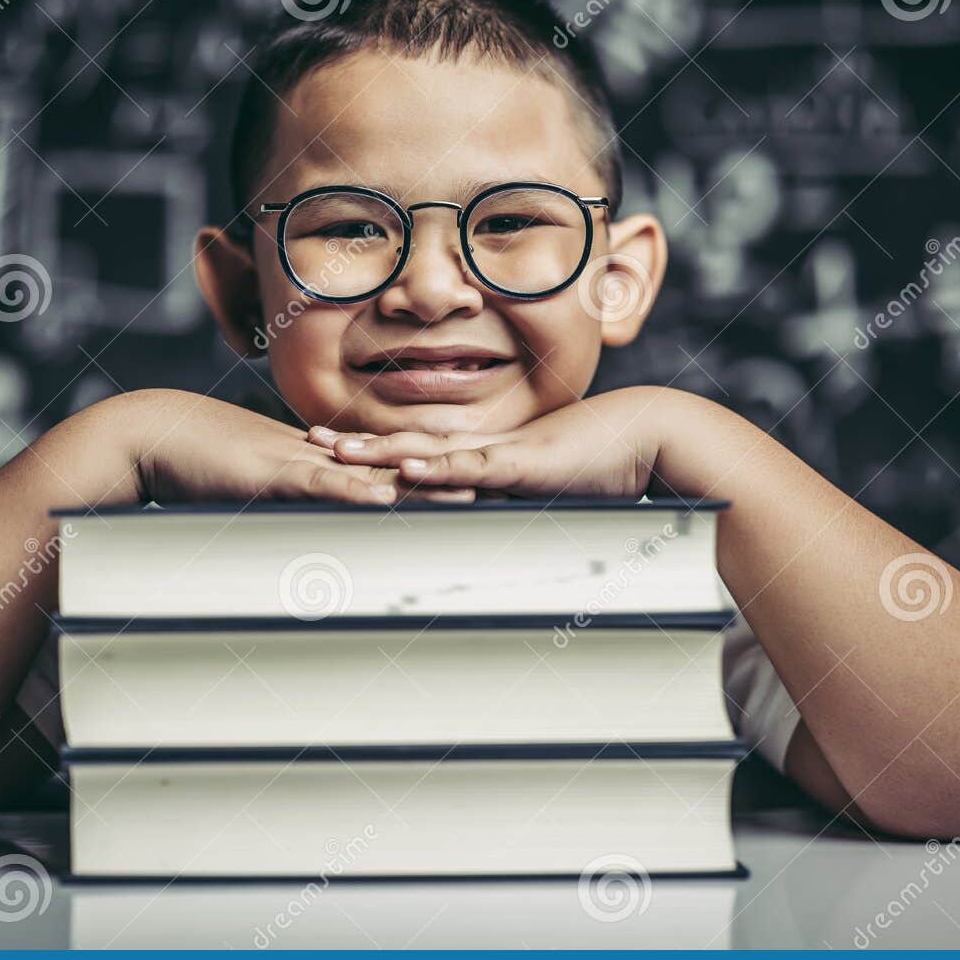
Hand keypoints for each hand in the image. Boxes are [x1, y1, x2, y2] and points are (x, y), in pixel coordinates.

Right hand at [114, 389, 470, 504]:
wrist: (150, 437)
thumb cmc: (194, 464)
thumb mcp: (250, 487)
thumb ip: (284, 500)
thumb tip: (309, 520)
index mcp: (316, 460)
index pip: (382, 468)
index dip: (426, 474)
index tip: (469, 481)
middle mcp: (317, 456)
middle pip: (392, 468)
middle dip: (442, 478)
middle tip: (494, 487)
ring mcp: (297, 462)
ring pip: (369, 474)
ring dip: (417, 484)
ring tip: (466, 493)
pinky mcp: (271, 473)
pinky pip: (321, 483)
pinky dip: (353, 491)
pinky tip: (384, 499)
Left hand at [307, 386, 679, 500]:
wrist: (649, 437)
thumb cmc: (610, 464)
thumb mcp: (556, 490)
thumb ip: (527, 502)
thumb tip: (510, 523)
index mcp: (492, 454)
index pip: (426, 451)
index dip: (382, 450)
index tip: (342, 449)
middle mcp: (487, 449)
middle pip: (410, 443)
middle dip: (360, 445)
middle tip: (310, 441)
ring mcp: (500, 453)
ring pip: (427, 450)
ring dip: (379, 451)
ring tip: (333, 451)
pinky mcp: (521, 464)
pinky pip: (471, 466)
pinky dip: (436, 467)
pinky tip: (403, 465)